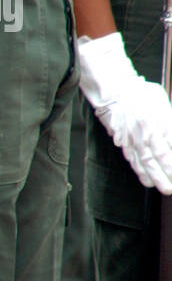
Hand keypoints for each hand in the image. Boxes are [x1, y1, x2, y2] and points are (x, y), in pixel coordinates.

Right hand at [78, 33, 171, 193]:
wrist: (114, 91)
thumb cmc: (141, 93)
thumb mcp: (162, 102)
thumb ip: (169, 119)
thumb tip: (170, 134)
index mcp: (160, 122)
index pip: (171, 147)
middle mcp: (147, 133)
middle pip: (161, 158)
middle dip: (168, 174)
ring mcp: (134, 139)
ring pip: (146, 162)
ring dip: (155, 177)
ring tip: (164, 188)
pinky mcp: (123, 142)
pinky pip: (133, 159)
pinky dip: (140, 172)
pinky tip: (146, 180)